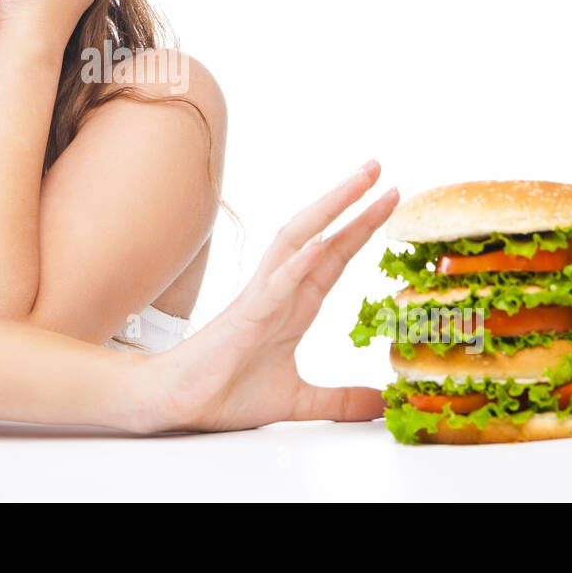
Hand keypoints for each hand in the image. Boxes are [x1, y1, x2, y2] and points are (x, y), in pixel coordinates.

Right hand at [140, 161, 398, 432]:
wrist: (181, 405)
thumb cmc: (228, 392)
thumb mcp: (300, 401)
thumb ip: (340, 401)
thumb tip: (379, 405)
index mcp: (295, 305)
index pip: (334, 256)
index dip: (361, 227)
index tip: (390, 198)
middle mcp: (280, 290)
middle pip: (320, 234)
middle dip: (350, 200)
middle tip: (380, 167)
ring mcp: (262, 298)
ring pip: (297, 241)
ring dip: (329, 209)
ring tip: (359, 183)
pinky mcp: (245, 318)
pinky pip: (274, 285)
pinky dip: (298, 263)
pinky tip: (321, 243)